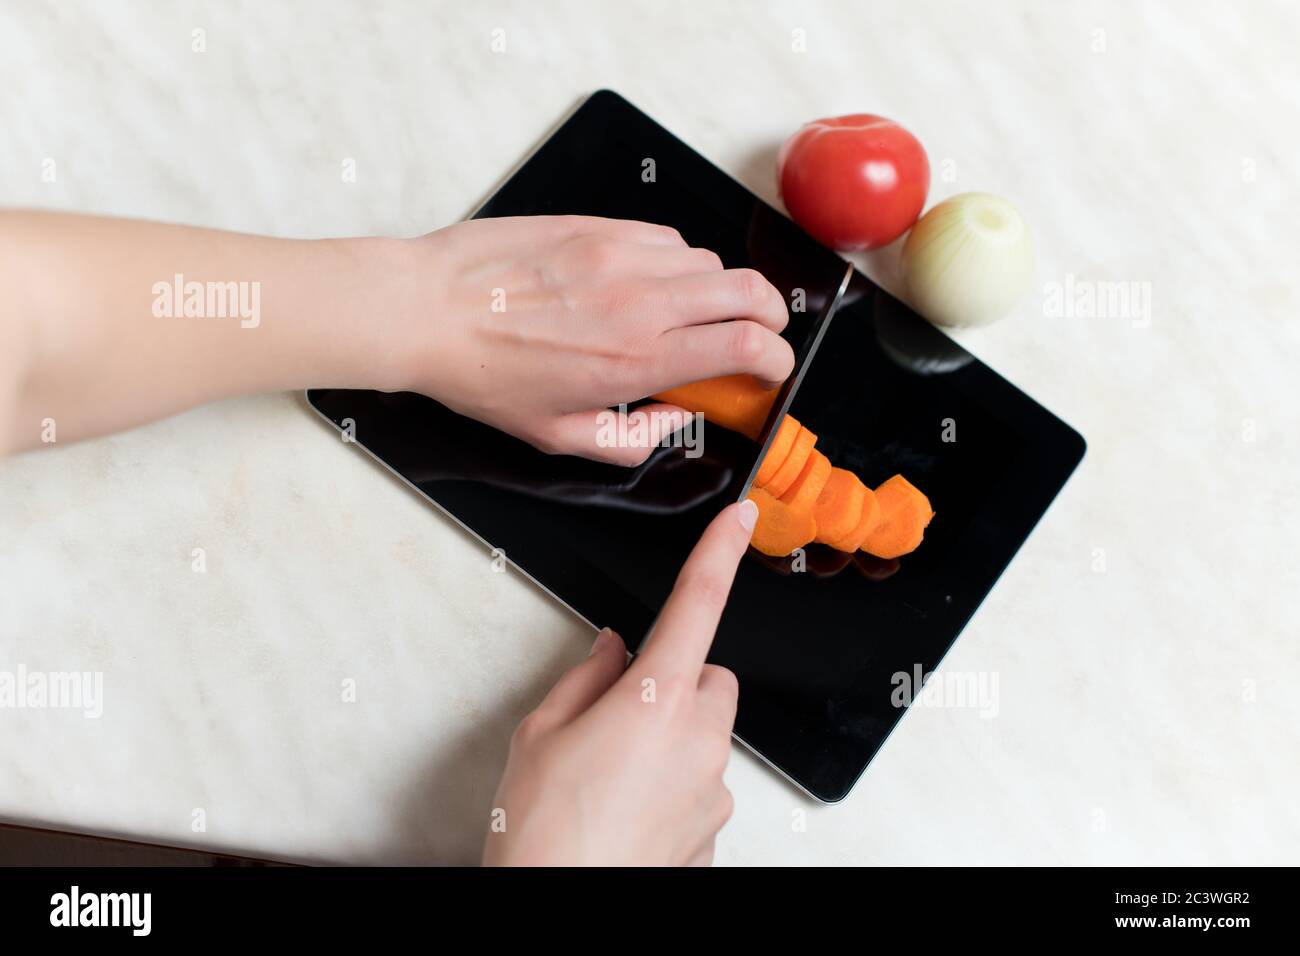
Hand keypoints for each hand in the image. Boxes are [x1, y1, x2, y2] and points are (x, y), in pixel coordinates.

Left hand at [392, 216, 793, 464]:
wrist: (426, 310)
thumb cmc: (484, 377)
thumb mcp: (559, 435)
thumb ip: (632, 438)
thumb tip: (676, 420)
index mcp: (639, 357)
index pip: (748, 342)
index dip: (778, 358)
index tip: (772, 369)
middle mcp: (642, 299)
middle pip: (748, 289)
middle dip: (772, 314)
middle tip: (761, 332)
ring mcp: (620, 253)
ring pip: (708, 260)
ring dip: (717, 289)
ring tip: (693, 311)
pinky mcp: (596, 225)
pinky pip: (664, 237)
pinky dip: (675, 262)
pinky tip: (649, 282)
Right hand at [482, 498, 757, 865]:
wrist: (557, 910)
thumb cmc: (539, 831)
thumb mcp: (540, 735)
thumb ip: (585, 679)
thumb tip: (614, 651)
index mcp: (655, 701)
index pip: (696, 606)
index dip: (719, 554)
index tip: (740, 518)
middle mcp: (699, 741)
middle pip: (708, 681)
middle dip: (673, 684)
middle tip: (617, 718)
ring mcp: (714, 791)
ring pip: (706, 737)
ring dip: (673, 739)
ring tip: (613, 777)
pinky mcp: (714, 832)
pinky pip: (702, 786)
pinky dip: (674, 786)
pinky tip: (627, 812)